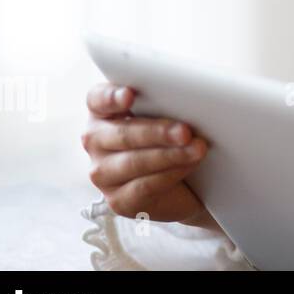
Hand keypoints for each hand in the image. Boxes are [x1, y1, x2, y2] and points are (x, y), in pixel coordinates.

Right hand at [81, 82, 214, 227]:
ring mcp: (103, 173)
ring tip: (197, 149)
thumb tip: (189, 93)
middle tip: (185, 131)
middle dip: (157, 132)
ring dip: (170, 155)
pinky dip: (171, 174)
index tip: (129, 95)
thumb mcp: (168, 114)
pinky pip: (144, 186)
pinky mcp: (118, 200)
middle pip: (122, 134)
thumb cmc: (173, 138)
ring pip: (134, 162)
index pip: (97, 99)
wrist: (186, 184)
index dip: (111, 97)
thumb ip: (166, 101)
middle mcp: (96, 141)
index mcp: (103, 112)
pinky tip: (189, 166)